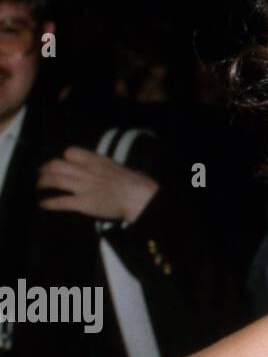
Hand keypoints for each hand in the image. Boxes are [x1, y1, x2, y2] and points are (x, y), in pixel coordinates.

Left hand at [36, 146, 159, 224]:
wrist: (139, 196)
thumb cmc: (133, 183)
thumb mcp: (116, 167)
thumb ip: (102, 166)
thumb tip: (95, 167)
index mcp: (96, 161)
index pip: (70, 152)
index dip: (62, 158)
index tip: (58, 163)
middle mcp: (86, 171)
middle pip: (57, 165)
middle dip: (45, 170)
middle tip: (41, 175)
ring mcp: (83, 187)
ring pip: (54, 180)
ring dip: (42, 184)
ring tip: (38, 187)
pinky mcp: (83, 202)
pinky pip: (60, 201)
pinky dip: (48, 203)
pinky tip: (43, 204)